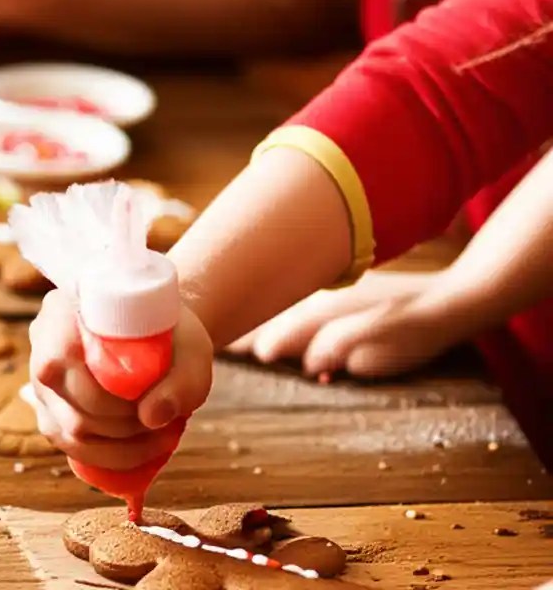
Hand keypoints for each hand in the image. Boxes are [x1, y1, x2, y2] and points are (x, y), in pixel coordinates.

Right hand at [28, 289, 212, 470]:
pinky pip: (71, 447)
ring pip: (70, 434)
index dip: (111, 394)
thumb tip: (151, 417)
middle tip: (168, 423)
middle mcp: (41, 343)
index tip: (154, 398)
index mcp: (64, 309)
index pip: (65, 360)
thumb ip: (182, 381)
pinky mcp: (49, 410)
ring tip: (162, 434)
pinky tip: (142, 448)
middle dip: (125, 426)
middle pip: (73, 407)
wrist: (158, 331)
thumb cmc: (172, 335)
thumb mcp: (192, 349)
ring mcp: (41, 380)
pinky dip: (111, 456)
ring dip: (121, 446)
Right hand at [227, 271, 456, 376]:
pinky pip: (297, 312)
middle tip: (211, 344)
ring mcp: (327, 299)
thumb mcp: (385, 343)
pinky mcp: (339, 301)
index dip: (246, 341)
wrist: (450, 300)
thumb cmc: (416, 328)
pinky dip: (281, 321)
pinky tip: (279, 331)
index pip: (274, 331)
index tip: (215, 349)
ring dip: (259, 326)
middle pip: (271, 320)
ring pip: (283, 314)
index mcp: (324, 314)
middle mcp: (318, 302)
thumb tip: (309, 363)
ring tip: (234, 337)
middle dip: (243, 331)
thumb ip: (343, 348)